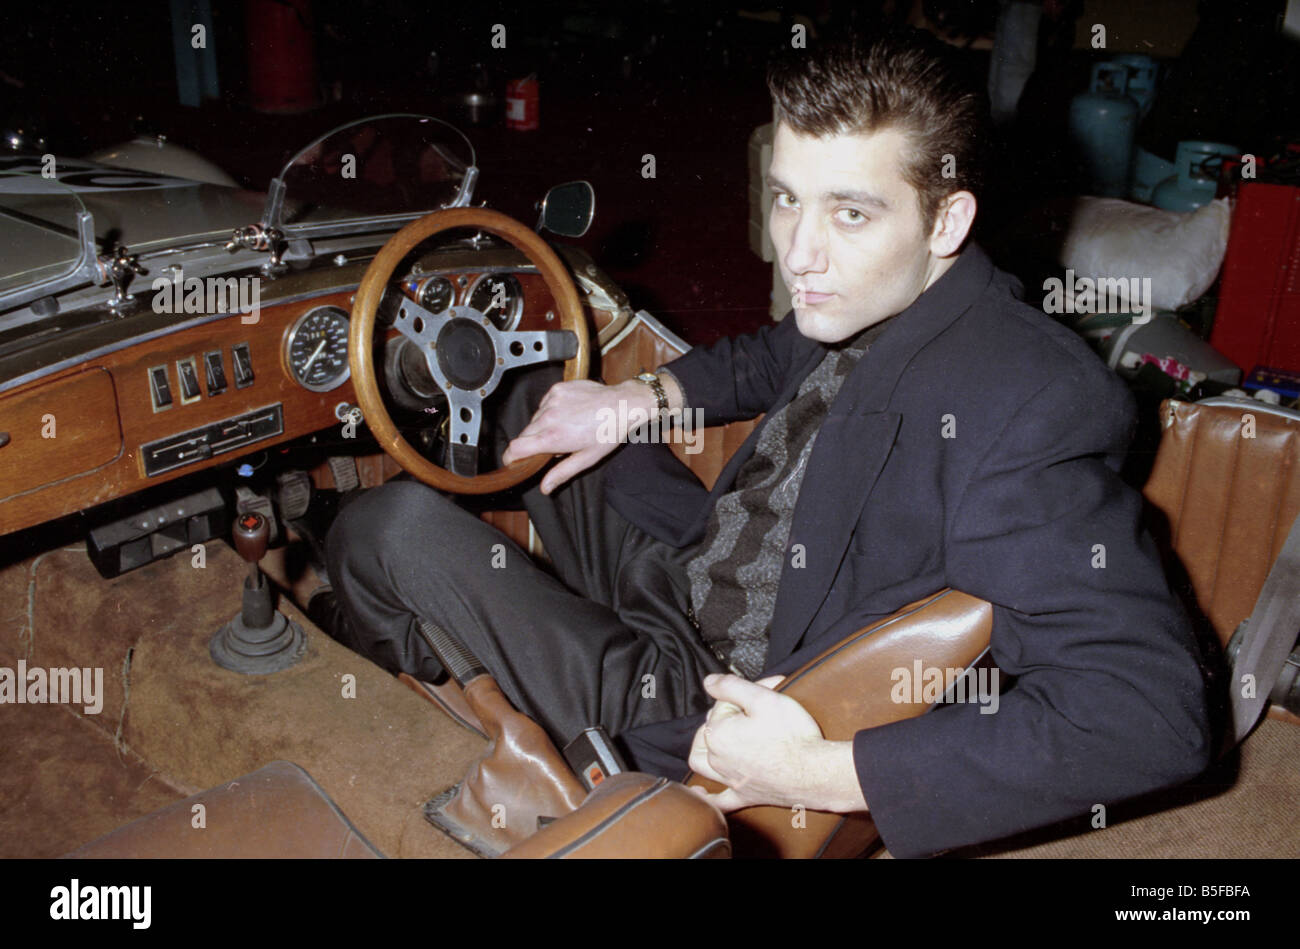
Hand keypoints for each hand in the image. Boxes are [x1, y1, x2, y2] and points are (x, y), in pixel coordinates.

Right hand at [501, 379, 651, 493]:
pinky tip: (568, 413)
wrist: (623, 404)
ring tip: (565, 428)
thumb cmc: (608, 432)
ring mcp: (552, 400)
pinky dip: (551, 410)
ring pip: (535, 418)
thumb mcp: (586, 458)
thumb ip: (561, 473)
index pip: (516, 448)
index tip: (512, 461)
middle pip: (524, 434)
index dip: (510, 457)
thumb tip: (544, 488)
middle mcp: (548, 416)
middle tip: (551, 447)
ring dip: (543, 426)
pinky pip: (544, 403)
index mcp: (553, 437)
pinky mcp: (557, 389)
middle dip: (531, 443)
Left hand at [688, 674, 867, 813]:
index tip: (767, 691)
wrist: (816, 773)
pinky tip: (700, 794)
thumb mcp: (763, 698)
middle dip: (731, 714)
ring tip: (718, 736)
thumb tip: (709, 681)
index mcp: (718, 733)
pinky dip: (707, 798)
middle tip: (757, 709)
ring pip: (704, 762)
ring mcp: (731, 779)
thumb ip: (731, 686)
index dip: (745, 694)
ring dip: (705, 747)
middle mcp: (718, 759)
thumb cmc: (792, 736)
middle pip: (714, 728)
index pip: (723, 704)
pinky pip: (719, 800)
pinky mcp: (745, 795)